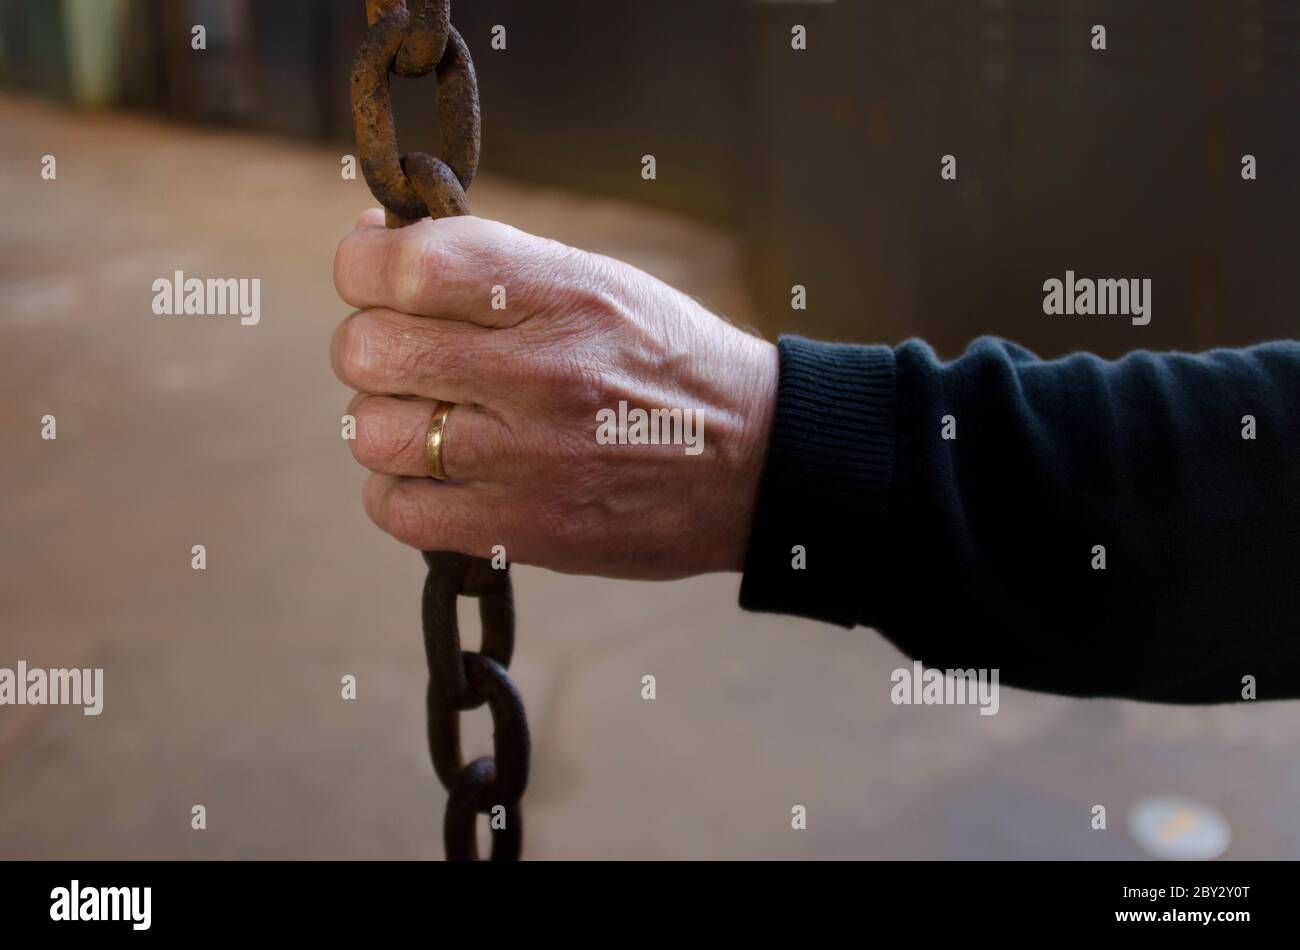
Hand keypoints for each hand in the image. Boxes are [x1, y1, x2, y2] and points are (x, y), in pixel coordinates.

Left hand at [332, 209, 778, 578]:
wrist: (753, 462)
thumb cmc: (665, 360)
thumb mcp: (598, 281)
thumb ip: (493, 264)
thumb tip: (373, 244)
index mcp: (559, 294)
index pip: (405, 266)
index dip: (363, 265)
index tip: (373, 276)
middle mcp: (538, 374)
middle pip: (367, 350)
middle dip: (374, 345)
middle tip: (412, 355)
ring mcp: (527, 460)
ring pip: (369, 431)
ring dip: (385, 420)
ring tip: (430, 417)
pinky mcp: (523, 529)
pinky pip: (394, 508)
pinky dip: (399, 489)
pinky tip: (439, 473)